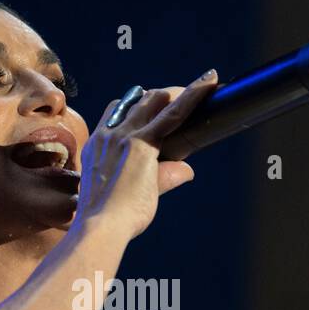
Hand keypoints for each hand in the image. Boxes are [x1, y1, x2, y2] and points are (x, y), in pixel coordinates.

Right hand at [74, 69, 218, 238]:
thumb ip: (163, 176)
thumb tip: (188, 170)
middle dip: (164, 95)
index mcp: (99, 145)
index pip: (117, 111)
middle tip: (189, 97)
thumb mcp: (134, 192)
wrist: (100, 227)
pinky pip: (174, 113)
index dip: (137, 104)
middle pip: (139, 100)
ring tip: (206, 86)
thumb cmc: (113, 219)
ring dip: (180, 92)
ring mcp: (124, 136)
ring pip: (156, 100)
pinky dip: (194, 95)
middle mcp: (109, 134)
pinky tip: (209, 82)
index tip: (153, 103)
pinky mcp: (142, 143)